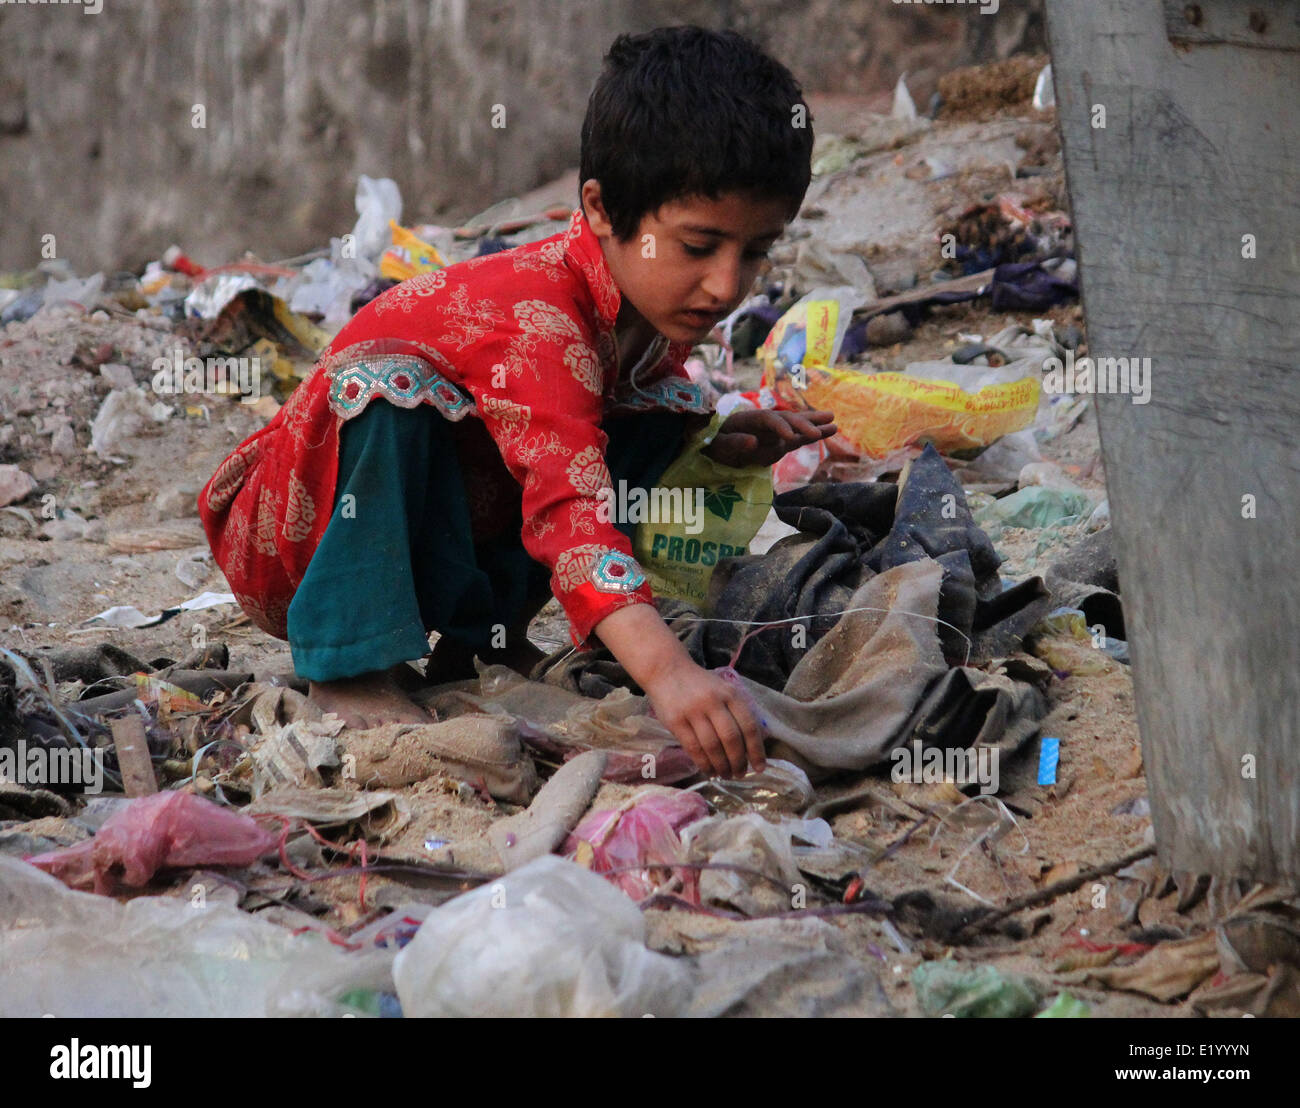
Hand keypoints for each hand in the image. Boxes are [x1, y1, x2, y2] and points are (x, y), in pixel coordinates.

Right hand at [641, 657, 765, 778]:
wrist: (666, 670)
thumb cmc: (699, 685)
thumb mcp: (723, 689)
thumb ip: (736, 711)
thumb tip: (751, 745)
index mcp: (730, 694)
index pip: (748, 726)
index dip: (756, 750)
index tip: (759, 767)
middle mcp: (713, 701)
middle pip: (731, 739)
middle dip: (738, 761)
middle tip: (739, 774)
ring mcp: (693, 711)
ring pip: (712, 746)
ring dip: (721, 766)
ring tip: (725, 775)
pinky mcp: (676, 721)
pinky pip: (693, 748)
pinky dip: (703, 763)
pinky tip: (708, 771)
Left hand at [702, 408, 836, 467]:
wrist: (714, 445)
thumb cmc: (713, 444)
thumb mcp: (717, 445)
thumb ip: (733, 443)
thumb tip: (753, 442)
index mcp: (750, 419)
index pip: (770, 420)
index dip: (780, 427)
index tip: (789, 439)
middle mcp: (766, 423)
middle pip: (788, 419)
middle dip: (804, 424)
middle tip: (821, 429)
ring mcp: (774, 433)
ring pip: (797, 426)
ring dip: (815, 424)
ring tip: (834, 422)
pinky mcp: (780, 443)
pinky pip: (798, 439)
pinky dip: (812, 436)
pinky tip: (830, 430)